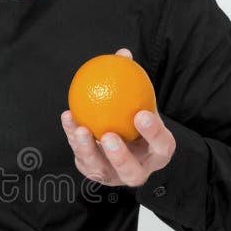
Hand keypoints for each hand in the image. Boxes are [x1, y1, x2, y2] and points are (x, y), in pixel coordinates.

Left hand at [61, 48, 175, 187]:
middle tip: (108, 135)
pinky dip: (73, 138)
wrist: (124, 141)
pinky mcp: (93, 173)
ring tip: (81, 129)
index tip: (140, 114)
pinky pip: (81, 157)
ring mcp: (114, 176)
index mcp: (158, 152)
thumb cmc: (135, 116)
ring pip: (100, 170)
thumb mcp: (140, 101)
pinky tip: (68, 117)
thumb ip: (134, 82)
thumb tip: (123, 54)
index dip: (153, 132)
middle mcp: (139, 170)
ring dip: (88, 149)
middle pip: (132, 171)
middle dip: (120, 156)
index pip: (162, 145)